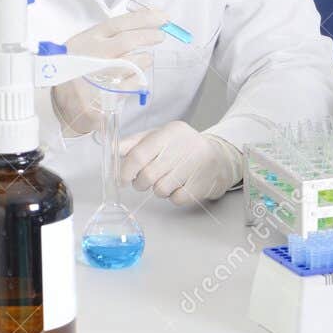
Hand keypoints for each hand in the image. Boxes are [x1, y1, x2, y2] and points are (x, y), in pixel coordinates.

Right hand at [51, 8, 165, 137]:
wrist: (60, 100)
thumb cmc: (79, 68)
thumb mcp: (87, 44)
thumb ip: (113, 34)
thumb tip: (149, 16)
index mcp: (88, 39)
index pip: (119, 24)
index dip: (143, 19)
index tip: (162, 17)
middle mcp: (91, 56)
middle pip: (128, 41)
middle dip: (149, 36)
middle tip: (160, 36)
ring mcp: (96, 77)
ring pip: (132, 64)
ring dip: (145, 59)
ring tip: (146, 58)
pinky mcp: (103, 98)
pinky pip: (131, 85)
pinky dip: (138, 78)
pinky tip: (136, 76)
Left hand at [119, 121, 242, 205]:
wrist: (220, 157)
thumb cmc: (182, 147)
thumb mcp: (160, 137)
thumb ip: (135, 143)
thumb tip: (112, 150)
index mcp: (169, 132)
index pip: (138, 155)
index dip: (125, 171)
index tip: (122, 179)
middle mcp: (183, 147)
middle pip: (147, 176)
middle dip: (140, 183)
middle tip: (144, 180)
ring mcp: (195, 166)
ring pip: (160, 190)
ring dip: (158, 189)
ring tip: (167, 179)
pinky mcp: (202, 184)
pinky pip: (176, 199)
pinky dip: (174, 196)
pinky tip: (180, 186)